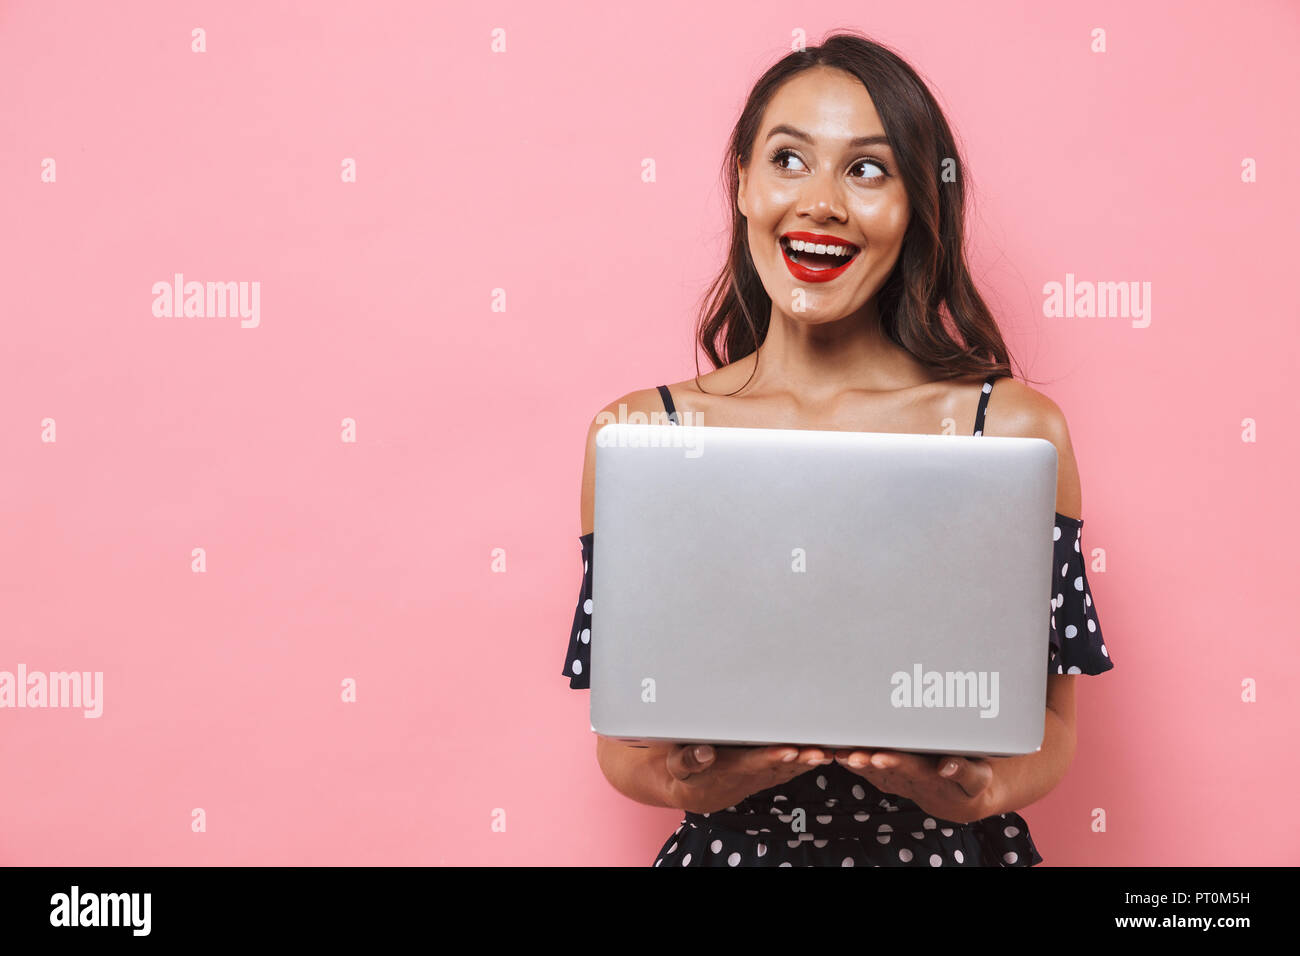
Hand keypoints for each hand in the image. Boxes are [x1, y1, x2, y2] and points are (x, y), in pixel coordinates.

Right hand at [666, 744, 831, 814]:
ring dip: (809, 762)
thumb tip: (705, 753)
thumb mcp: (677, 764)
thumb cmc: (684, 772)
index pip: (755, 762)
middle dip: (802, 759)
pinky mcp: (765, 773)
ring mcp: (759, 775)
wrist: (694, 791)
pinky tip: (822, 755)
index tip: (791, 751)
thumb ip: (688, 759)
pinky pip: (789, 769)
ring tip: (830, 752)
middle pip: (779, 766)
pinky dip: (805, 763)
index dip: (773, 757)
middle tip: (822, 753)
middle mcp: (749, 773)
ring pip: (789, 768)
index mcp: (730, 767)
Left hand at [832, 748, 997, 823]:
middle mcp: (910, 778)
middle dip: (866, 761)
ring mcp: (899, 779)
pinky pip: (869, 770)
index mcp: (931, 776)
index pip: (910, 767)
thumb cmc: (971, 785)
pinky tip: (838, 753)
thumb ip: (964, 772)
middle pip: (885, 769)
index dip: (894, 762)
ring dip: (855, 762)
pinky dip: (853, 763)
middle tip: (850, 756)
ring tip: (837, 754)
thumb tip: (946, 765)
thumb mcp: (977, 779)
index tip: (878, 757)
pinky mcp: (892, 776)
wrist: (961, 801)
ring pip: (872, 770)